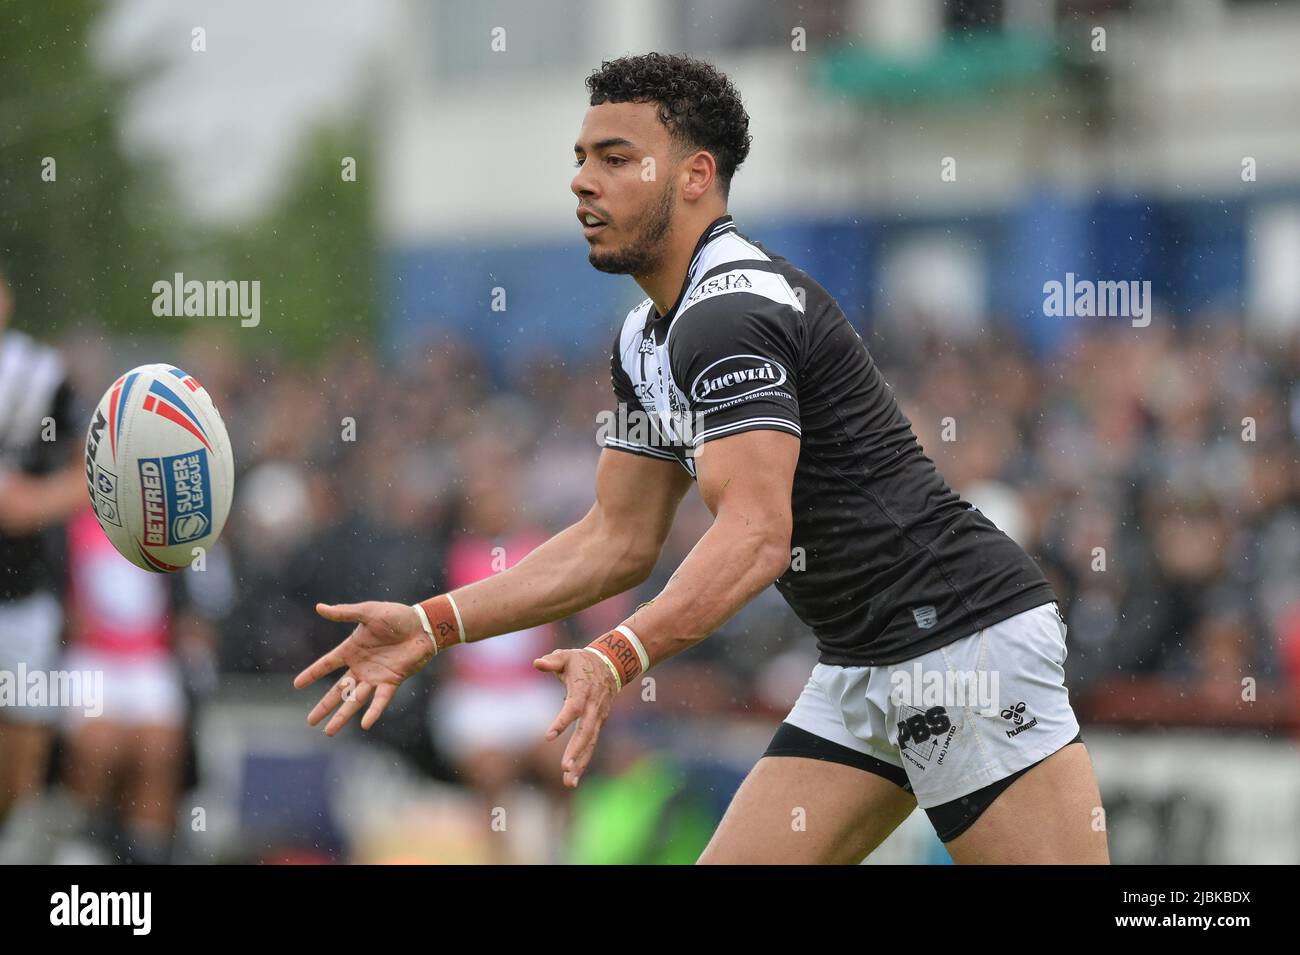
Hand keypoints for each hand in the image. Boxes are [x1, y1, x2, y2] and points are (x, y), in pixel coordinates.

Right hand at [295, 601, 435, 734]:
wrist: (423, 625)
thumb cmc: (396, 616)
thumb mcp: (368, 612)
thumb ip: (344, 613)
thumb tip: (319, 607)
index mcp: (352, 649)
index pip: (327, 664)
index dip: (312, 673)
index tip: (296, 685)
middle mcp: (361, 666)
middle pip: (338, 690)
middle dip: (324, 706)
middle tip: (310, 721)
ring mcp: (375, 676)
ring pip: (355, 700)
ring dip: (342, 716)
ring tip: (329, 732)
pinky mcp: (392, 681)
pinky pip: (381, 700)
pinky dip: (373, 712)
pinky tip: (365, 724)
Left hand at [533, 648, 619, 788]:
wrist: (611, 665)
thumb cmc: (582, 661)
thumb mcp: (567, 656)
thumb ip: (552, 661)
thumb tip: (537, 663)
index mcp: (583, 690)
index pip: (573, 708)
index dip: (562, 721)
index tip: (548, 736)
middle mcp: (592, 707)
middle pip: (585, 732)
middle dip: (576, 750)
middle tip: (564, 767)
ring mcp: (597, 718)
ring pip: (590, 743)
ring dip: (580, 763)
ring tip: (569, 782)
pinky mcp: (597, 724)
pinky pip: (590, 745)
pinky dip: (582, 761)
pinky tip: (572, 778)